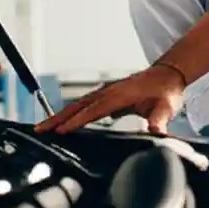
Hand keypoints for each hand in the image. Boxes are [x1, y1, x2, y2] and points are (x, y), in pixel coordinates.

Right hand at [36, 63, 185, 134]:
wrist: (169, 75)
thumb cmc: (166, 91)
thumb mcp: (166, 107)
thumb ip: (159, 120)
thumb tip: (156, 132)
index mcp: (120, 95)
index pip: (94, 109)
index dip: (77, 120)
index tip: (60, 130)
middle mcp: (109, 92)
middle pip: (78, 106)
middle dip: (58, 118)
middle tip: (39, 130)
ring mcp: (106, 92)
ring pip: (78, 104)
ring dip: (60, 115)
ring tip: (43, 128)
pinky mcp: (107, 95)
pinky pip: (84, 104)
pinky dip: (70, 112)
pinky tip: (62, 122)